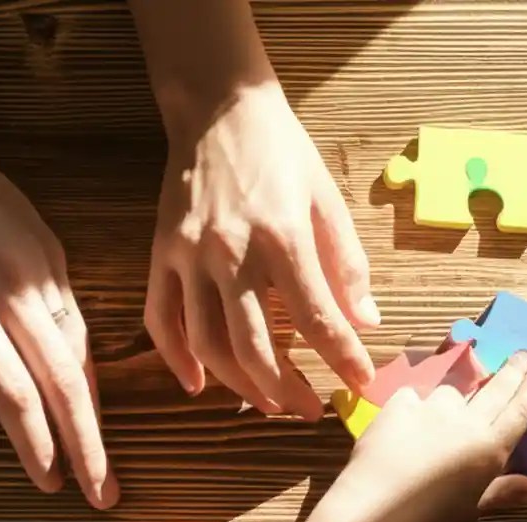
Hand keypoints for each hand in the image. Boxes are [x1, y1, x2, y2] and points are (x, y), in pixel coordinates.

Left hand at [0, 138, 114, 507]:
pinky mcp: (53, 254)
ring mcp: (40, 272)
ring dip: (93, 410)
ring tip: (99, 453)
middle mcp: (11, 295)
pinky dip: (83, 364)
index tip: (50, 486)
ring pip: (80, 352)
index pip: (14, 396)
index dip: (37, 447)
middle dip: (89, 445)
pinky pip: (75, 319)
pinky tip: (84, 395)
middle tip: (104, 492)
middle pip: (64, 383)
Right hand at [144, 84, 378, 419]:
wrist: (216, 105)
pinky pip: (161, 319)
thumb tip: (365, 322)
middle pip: (255, 348)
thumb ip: (347, 264)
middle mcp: (231, 253)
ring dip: (239, 386)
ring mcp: (188, 256)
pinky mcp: (161, 253)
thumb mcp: (327, 197)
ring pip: (207, 344)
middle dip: (287, 391)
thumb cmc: (279, 148)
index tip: (359, 385)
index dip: (342, 360)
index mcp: (282, 237)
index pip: (317, 320)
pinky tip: (199, 384)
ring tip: (268, 402)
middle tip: (309, 411)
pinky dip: (176, 359)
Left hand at [322, 353, 526, 521]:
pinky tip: (406, 420)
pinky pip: (414, 397)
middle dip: (513, 369)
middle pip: (496, 388)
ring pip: (451, 392)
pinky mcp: (400, 403)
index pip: (520, 409)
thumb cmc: (430, 516)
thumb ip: (502, 492)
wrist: (377, 505)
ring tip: (443, 415)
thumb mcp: (471, 508)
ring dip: (455, 396)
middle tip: (523, 353)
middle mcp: (467, 420)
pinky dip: (414, 405)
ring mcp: (433, 407)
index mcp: (490, 446)